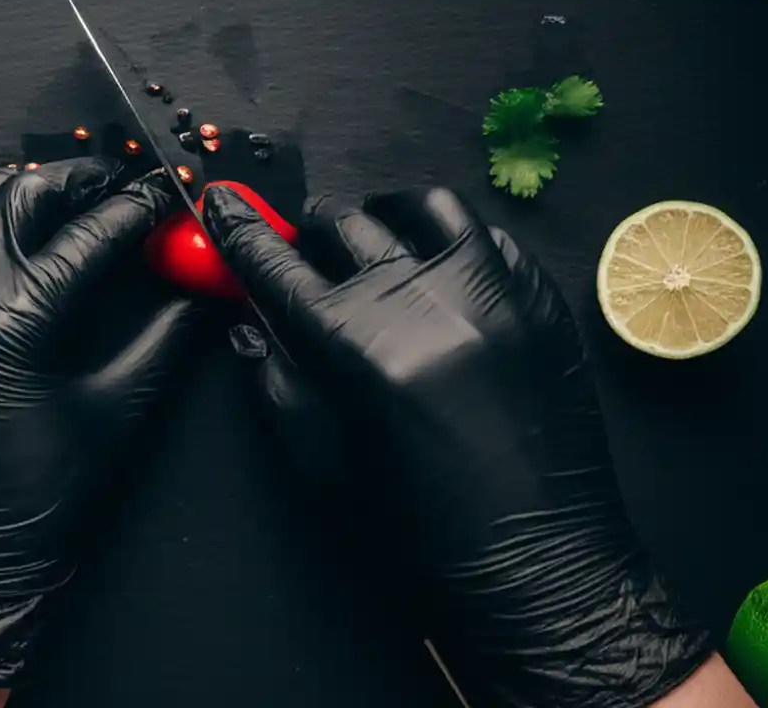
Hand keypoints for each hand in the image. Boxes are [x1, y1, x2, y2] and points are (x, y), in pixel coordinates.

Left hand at [0, 158, 204, 686]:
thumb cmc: (40, 498)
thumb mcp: (121, 410)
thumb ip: (168, 332)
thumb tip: (203, 280)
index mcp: (14, 319)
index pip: (92, 232)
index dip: (142, 205)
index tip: (169, 190)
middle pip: (23, 195)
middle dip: (80, 181)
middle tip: (120, 186)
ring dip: (10, 188)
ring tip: (55, 198)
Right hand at [204, 185, 710, 707]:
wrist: (536, 564)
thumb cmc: (418, 529)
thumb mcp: (321, 460)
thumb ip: (281, 377)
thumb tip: (258, 316)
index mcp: (355, 345)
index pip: (276, 263)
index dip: (239, 229)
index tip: (225, 204)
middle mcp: (423, 301)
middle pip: (345, 224)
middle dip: (312, 232)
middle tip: (307, 249)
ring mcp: (492, 291)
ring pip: (422, 208)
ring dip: (385, 219)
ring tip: (377, 241)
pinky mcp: (542, 299)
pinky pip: (488, 236)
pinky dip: (453, 244)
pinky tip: (442, 272)